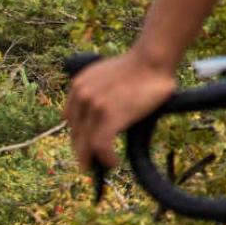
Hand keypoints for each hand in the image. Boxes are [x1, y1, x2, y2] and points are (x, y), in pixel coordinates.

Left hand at [66, 51, 176, 173]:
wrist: (154, 59)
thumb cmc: (141, 66)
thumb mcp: (107, 75)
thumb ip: (97, 92)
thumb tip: (104, 112)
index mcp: (79, 85)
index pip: (71, 119)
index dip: (78, 134)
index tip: (86, 143)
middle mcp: (82, 96)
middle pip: (76, 133)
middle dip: (82, 149)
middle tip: (90, 162)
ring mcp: (94, 107)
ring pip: (86, 143)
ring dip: (93, 158)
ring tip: (104, 164)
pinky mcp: (109, 118)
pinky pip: (100, 146)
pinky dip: (106, 158)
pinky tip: (113, 162)